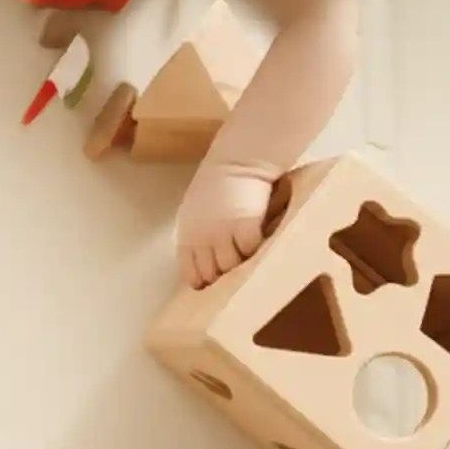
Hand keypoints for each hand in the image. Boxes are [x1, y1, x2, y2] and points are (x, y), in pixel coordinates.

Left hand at [175, 165, 274, 289]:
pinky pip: (250, 251)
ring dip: (242, 267)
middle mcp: (201, 237)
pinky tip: (262, 246)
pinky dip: (257, 251)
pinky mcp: (245, 228)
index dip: (202, 281)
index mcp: (187, 234)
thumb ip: (198, 235)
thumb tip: (208, 261)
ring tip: (252, 263)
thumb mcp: (196, 211)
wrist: (238, 161)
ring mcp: (223, 234)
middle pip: (211, 273)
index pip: (190, 271)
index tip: (212, 287)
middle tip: (237, 279)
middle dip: (223, 279)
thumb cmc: (218, 184)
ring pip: (232, 267)